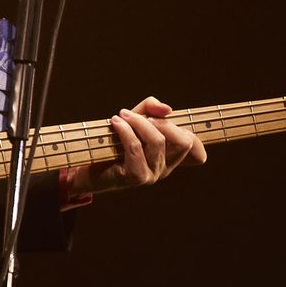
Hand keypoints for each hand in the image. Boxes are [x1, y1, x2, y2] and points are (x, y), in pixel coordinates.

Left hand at [68, 96, 206, 195]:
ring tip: (123, 115)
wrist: (87, 167)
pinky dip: (125, 130)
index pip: (197, 152)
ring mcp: (152, 175)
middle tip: (143, 115)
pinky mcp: (136, 177)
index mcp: (170, 158)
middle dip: (163, 121)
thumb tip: (167, 109)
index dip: (193, 136)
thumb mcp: (134, 120)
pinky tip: (115, 122)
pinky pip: (135, 147)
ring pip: (158, 141)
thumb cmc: (112, 142)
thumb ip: (150, 109)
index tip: (167, 119)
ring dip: (139, 122)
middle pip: (182, 141)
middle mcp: (165, 169)